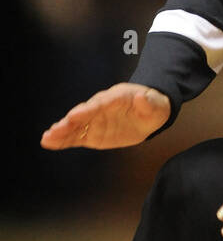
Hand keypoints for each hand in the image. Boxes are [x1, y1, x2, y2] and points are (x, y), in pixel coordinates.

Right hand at [41, 84, 170, 149]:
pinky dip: (64, 140)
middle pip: (83, 114)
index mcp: (115, 98)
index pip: (100, 104)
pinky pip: (76, 137)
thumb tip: (142, 97)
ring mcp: (94, 120)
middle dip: (70, 122)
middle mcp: (100, 108)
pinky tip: (49, 143)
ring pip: (76, 126)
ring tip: (47, 138)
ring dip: (62, 132)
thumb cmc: (152, 107)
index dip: (88, 110)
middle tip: (57, 129)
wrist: (147, 114)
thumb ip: (148, 103)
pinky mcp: (92, 133)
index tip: (75, 115)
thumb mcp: (156, 104)